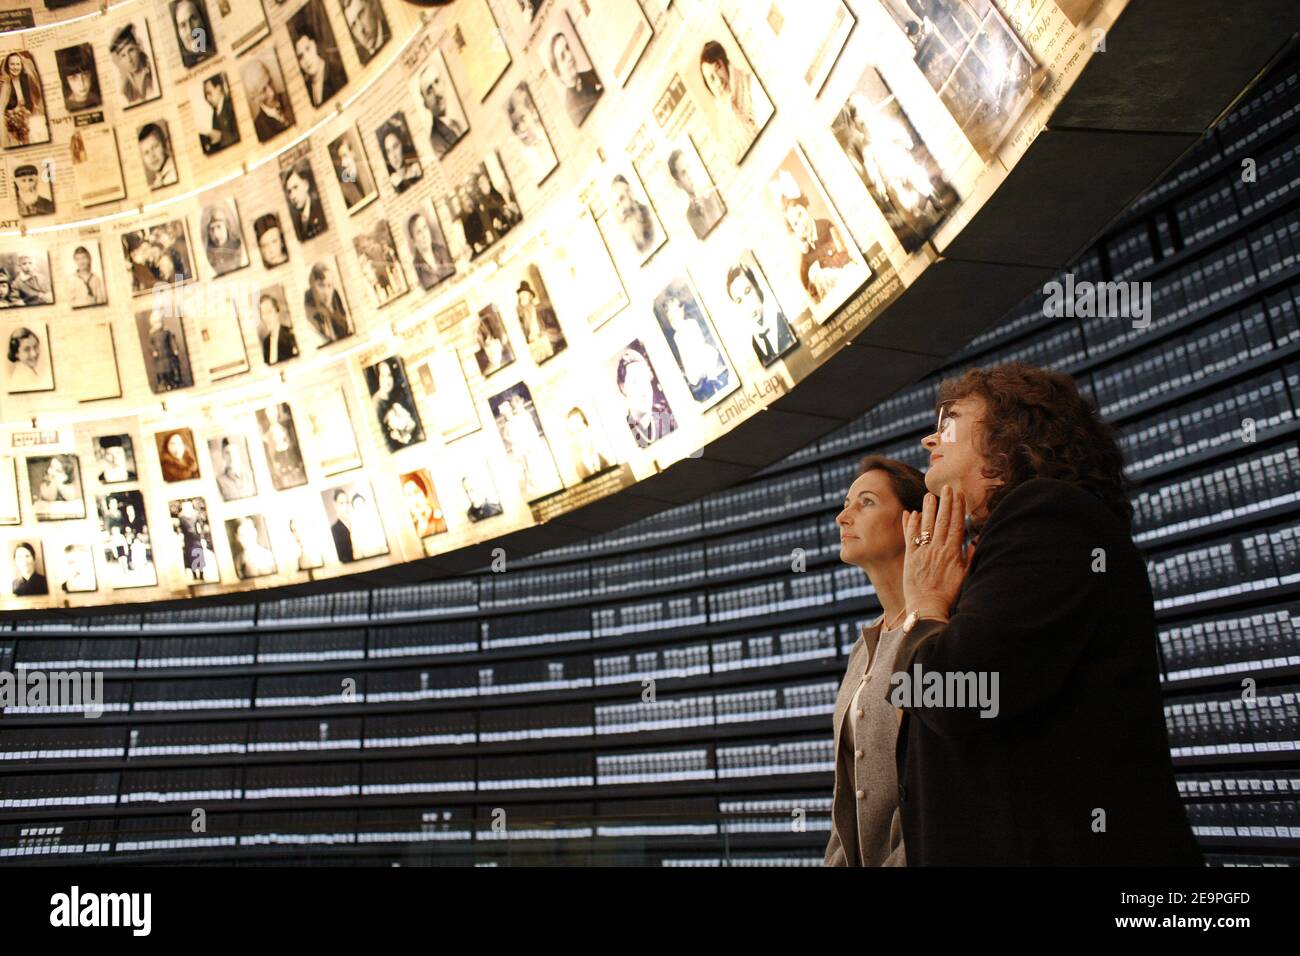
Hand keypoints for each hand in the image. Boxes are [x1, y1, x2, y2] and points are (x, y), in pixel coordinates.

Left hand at [901, 484, 970, 620]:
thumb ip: (969, 558)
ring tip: (929, 495)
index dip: (957, 509)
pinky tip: (910, 513)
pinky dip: (910, 524)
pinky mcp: (910, 558)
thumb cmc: (948, 595)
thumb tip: (975, 542)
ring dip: (927, 509)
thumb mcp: (964, 577)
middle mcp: (937, 549)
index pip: (956, 525)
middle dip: (945, 503)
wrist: (927, 608)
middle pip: (942, 521)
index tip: (958, 494)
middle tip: (946, 487)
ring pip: (925, 526)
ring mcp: (922, 552)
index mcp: (952, 553)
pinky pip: (910, 537)